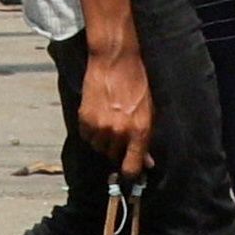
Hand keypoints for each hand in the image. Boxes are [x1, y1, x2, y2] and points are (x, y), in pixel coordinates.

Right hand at [76, 34, 153, 176]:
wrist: (115, 61)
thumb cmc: (137, 83)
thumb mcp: (149, 112)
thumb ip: (146, 139)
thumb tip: (147, 162)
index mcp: (139, 131)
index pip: (131, 168)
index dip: (131, 173)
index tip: (130, 172)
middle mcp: (119, 132)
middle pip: (114, 158)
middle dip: (118, 150)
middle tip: (121, 134)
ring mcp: (100, 126)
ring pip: (100, 148)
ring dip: (104, 141)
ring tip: (110, 122)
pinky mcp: (85, 118)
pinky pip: (87, 137)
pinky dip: (92, 132)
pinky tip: (99, 117)